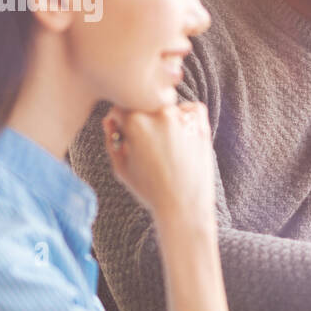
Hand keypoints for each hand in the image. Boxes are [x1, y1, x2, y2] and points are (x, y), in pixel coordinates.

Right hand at [102, 102, 214, 228]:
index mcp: (134, 121)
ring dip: (164, 119)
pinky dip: (186, 119)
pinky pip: (190, 109)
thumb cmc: (149, 190)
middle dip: (142, 118)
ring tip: (167, 147)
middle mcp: (159, 113)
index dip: (121, 122)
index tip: (126, 136)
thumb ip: (111, 139)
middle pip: (143, 104)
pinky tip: (183, 140)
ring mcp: (182, 116)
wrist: (184, 205)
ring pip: (166, 106)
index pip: (120, 106)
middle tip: (148, 144)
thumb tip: (110, 119)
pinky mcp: (201, 121)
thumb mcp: (120, 167)